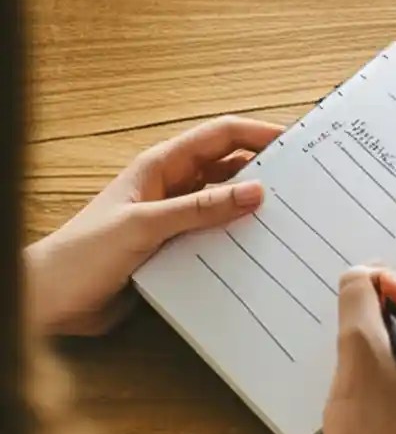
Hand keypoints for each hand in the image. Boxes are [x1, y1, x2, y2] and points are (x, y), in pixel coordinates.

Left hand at [24, 115, 283, 335]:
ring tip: (293, 217)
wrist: (51, 300)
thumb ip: (200, 208)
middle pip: (229, 167)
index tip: (296, 142)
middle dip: (265, 170)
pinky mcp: (178, 248)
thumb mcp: (145, 225)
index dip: (258, 133)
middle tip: (306, 182)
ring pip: (226, 203)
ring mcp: (176, 218)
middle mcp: (172, 188)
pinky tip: (263, 250)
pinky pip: (218, 236)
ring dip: (254, 208)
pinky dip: (240, 239)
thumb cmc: (84, 254)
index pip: (219, 136)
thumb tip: (256, 191)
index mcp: (161, 167)